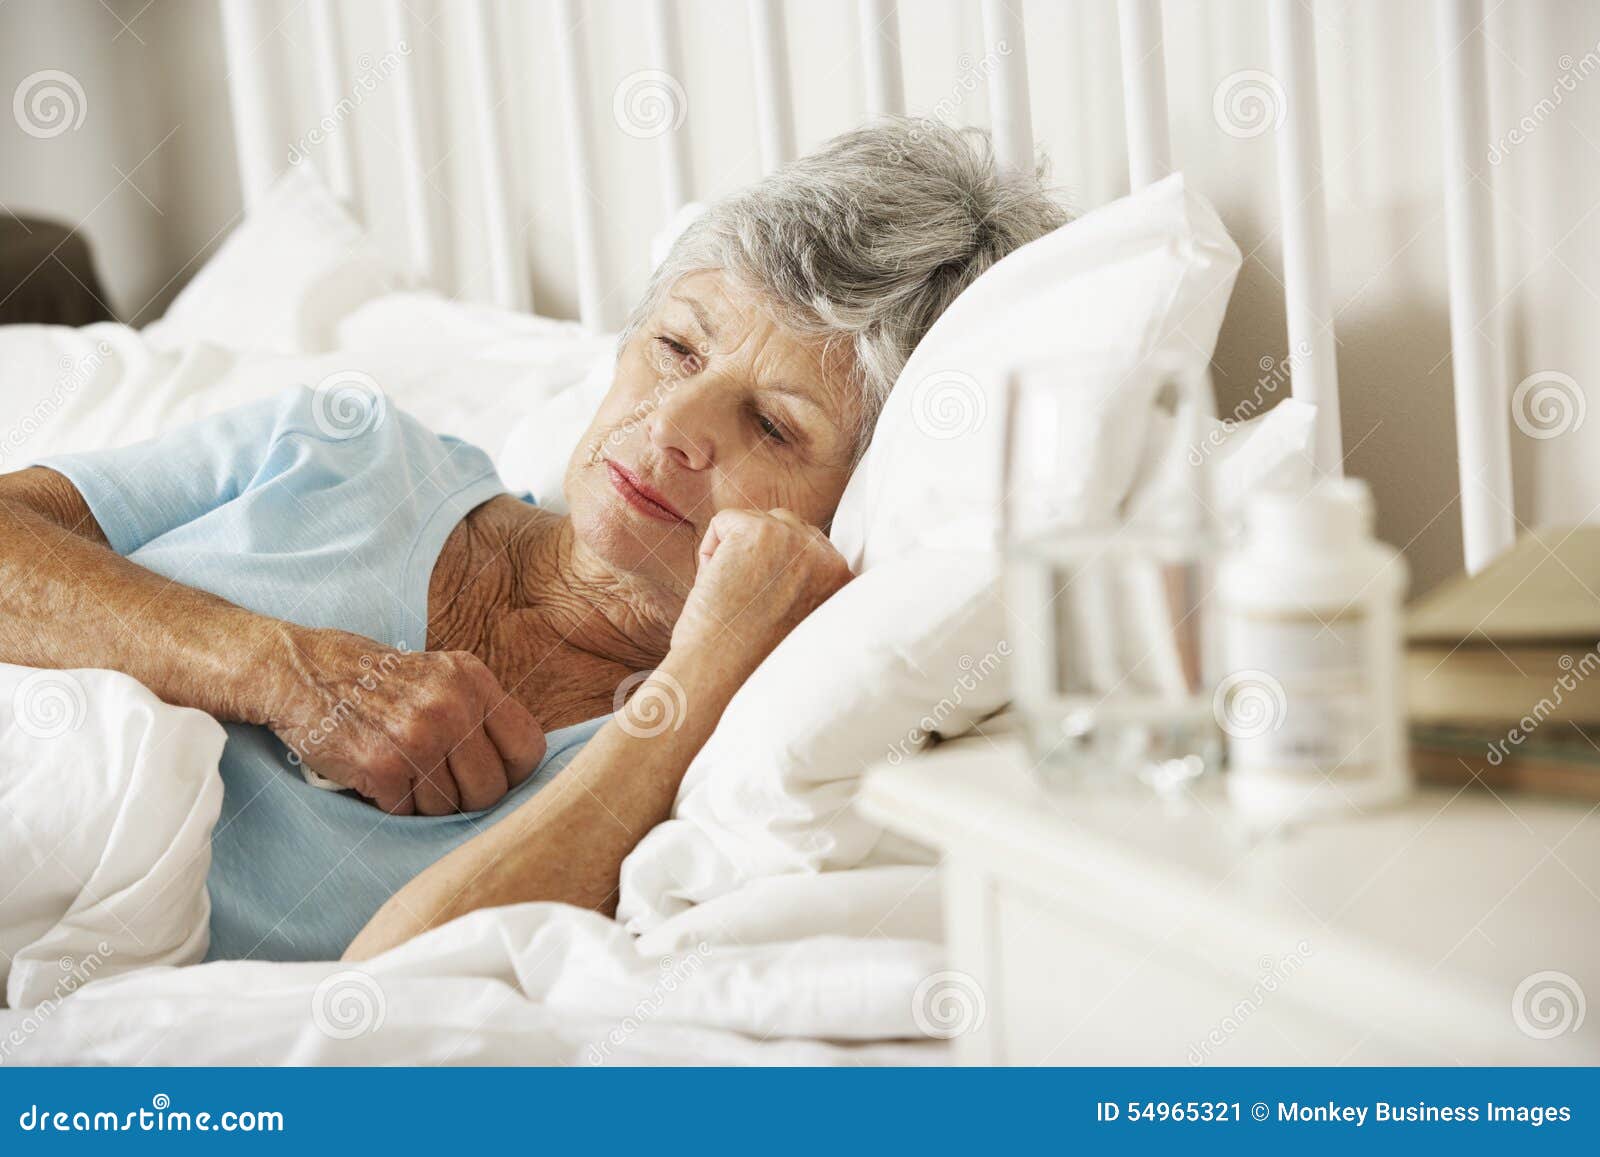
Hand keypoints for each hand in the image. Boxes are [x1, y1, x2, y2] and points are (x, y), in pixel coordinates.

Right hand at [264, 628, 546, 814]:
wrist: (297, 670)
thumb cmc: (370, 678)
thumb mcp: (437, 673)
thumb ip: (477, 709)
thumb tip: (514, 766)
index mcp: (472, 679)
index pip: (527, 748)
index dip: (513, 774)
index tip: (492, 777)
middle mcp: (451, 706)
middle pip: (490, 789)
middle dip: (467, 798)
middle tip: (439, 785)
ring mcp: (417, 737)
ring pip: (447, 806)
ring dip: (424, 802)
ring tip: (401, 773)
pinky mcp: (381, 766)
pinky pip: (406, 812)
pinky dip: (392, 805)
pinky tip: (377, 778)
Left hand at [669, 508, 852, 677]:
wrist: (721, 677)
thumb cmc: (753, 665)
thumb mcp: (803, 626)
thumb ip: (811, 592)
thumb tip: (786, 566)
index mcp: (844, 583)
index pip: (807, 551)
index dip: (776, 574)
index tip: (763, 606)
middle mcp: (828, 558)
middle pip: (785, 529)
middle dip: (760, 558)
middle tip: (746, 606)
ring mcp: (795, 540)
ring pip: (756, 523)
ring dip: (735, 554)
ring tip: (733, 598)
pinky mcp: (758, 531)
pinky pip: (724, 523)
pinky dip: (709, 551)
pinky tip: (714, 587)